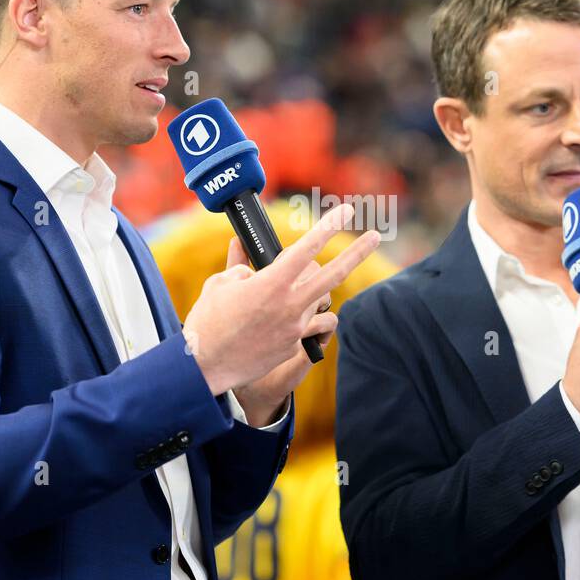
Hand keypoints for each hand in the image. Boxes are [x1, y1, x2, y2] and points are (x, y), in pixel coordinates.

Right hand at [183, 203, 379, 397]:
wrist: (204, 367)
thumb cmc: (206, 323)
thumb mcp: (219, 285)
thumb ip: (238, 265)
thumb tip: (244, 253)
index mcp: (271, 283)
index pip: (307, 248)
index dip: (329, 226)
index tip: (346, 211)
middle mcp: (289, 305)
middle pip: (334, 275)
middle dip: (358, 252)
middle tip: (376, 236)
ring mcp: (295, 328)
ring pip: (322, 302)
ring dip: (317, 293)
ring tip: (300, 291)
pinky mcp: (293, 347)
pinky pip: (310, 327)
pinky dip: (305, 319)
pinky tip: (291, 320)